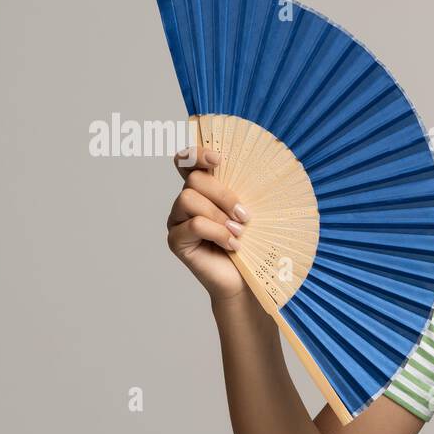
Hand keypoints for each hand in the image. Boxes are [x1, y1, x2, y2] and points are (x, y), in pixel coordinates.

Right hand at [165, 144, 249, 303]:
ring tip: (238, 233)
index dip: (196, 154)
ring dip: (219, 216)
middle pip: (194, 180)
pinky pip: (193, 225)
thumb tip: (257, 170)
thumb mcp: (250, 212)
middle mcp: (186, 202)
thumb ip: (243, 192)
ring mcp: (177, 221)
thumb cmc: (252, 244)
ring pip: (188, 199)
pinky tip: (231, 246)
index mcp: (203, 190)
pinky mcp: (176, 240)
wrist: (247, 279)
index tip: (218, 160)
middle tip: (244, 216)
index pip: (187, 161)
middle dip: (223, 195)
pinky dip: (217, 233)